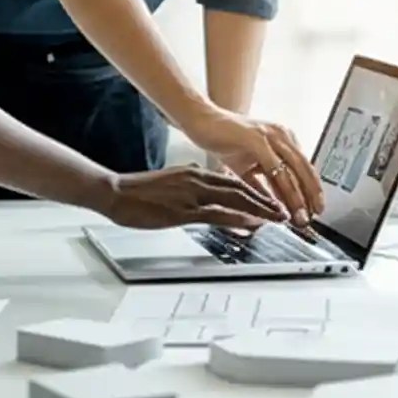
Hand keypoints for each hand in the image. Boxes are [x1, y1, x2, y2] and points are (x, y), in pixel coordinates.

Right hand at [104, 166, 289, 228]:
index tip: (271, 200)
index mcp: (194, 173)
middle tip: (284, 210)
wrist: (113, 192)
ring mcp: (192, 195)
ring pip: (235, 199)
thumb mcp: (169, 182)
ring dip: (260, 209)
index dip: (256, 191)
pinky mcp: (183, 211)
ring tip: (278, 217)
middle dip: (266, 200)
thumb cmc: (136, 192)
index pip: (233, 181)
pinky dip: (239, 218)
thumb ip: (188, 182)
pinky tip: (252, 223)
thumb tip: (201, 184)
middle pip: (241, 188)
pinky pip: (217, 214)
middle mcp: (197, 180)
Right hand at [181, 107, 323, 225]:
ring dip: (297, 196)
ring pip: (291, 169)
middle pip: (305, 169)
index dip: (312, 190)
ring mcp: (270, 135)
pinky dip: (279, 186)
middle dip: (311, 196)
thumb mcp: (249, 167)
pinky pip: (272, 166)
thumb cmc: (224, 140)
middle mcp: (281, 135)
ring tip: (299, 216)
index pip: (304, 168)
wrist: (201, 121)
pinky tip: (279, 203)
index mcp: (284, 140)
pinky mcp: (255, 138)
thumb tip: (276, 206)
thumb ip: (264, 184)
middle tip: (313, 217)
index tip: (315, 210)